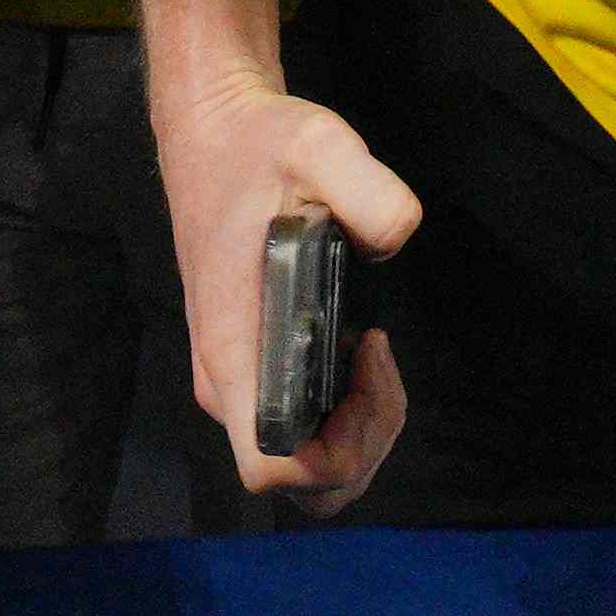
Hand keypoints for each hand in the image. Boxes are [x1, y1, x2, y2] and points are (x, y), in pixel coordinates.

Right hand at [152, 67, 420, 512]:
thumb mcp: (316, 143)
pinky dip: (348, 409)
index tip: (366, 367)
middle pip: (304, 481)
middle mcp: (229, 385)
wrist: (217, 134)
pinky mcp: (254, 367)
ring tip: (375, 351)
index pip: (271, 464)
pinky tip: (361, 347)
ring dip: (362, 426)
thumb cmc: (257, 145)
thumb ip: (364, 186)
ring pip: (309, 462)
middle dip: (364, 442)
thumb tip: (398, 234)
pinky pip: (304, 428)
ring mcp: (240, 380)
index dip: (335, 453)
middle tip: (381, 359)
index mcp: (234, 352)